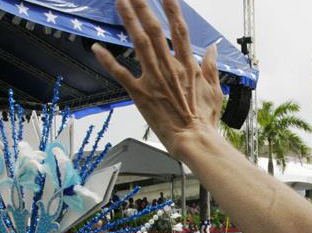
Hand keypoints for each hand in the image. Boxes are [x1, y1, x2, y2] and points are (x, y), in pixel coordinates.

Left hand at [92, 0, 223, 157]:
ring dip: (129, 21)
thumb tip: (213, 48)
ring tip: (120, 3)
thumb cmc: (203, 120)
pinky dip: (108, 60)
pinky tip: (97, 48)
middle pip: (155, 29)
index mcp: (188, 65)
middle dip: (144, 7)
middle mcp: (169, 67)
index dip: (172, 8)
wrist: (194, 140)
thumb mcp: (214, 90)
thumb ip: (211, 67)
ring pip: (139, 43)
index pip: (179, 29)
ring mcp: (154, 79)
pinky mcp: (140, 94)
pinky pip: (121, 74)